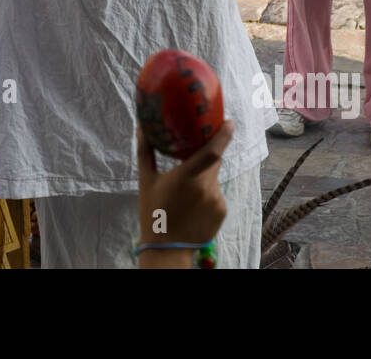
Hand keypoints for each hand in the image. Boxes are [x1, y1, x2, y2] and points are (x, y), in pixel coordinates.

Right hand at [136, 121, 233, 266]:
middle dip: (205, 156)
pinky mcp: (222, 211)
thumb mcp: (146, 180)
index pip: (213, 151)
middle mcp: (206, 187)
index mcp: (187, 176)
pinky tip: (193, 205)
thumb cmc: (153, 212)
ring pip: (213, 178)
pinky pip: (217, 194)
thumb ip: (146, 151)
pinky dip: (208, 193)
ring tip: (186, 192)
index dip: (223, 135)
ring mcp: (217, 200)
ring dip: (204, 178)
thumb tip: (142, 127)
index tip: (228, 122)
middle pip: (213, 161)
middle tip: (192, 158)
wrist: (167, 248)